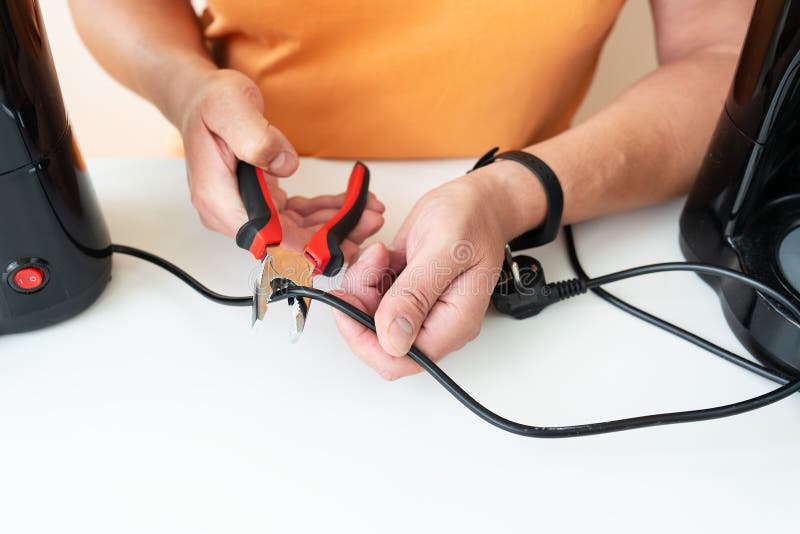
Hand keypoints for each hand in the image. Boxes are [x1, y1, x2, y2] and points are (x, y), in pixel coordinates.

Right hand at [178, 69, 384, 257]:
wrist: (203, 99)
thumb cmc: (212, 103)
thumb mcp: (231, 108)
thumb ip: (255, 137)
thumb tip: (283, 164)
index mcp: (218, 198)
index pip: (263, 237)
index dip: (300, 247)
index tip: (335, 247)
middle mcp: (232, 212)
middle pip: (286, 240)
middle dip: (331, 236)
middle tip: (369, 221)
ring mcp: (249, 211)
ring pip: (298, 232)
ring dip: (336, 226)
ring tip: (371, 212)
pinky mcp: (265, 204)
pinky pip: (300, 216)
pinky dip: (327, 213)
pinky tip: (352, 205)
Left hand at [333, 165, 538, 379]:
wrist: (479, 201)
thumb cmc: (474, 220)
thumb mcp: (445, 250)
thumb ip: (416, 294)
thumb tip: (392, 338)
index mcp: (452, 324)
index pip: (400, 360)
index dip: (365, 340)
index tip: (349, 305)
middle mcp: (434, 322)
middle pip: (378, 340)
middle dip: (361, 306)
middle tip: (370, 268)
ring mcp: (418, 308)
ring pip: (369, 317)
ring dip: (363, 285)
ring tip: (381, 254)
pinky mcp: (404, 292)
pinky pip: (370, 296)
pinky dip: (367, 275)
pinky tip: (384, 254)